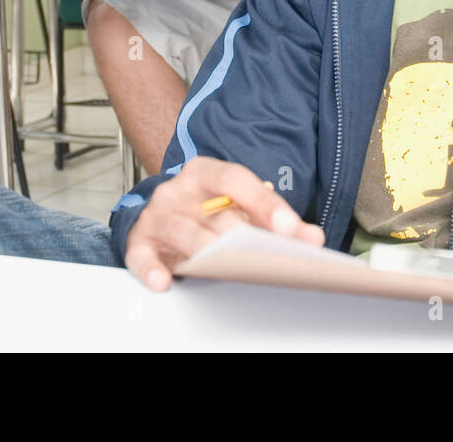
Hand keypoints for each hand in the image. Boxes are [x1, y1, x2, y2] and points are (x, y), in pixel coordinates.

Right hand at [124, 156, 323, 291]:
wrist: (165, 209)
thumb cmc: (207, 208)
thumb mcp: (239, 204)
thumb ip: (276, 220)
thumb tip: (312, 238)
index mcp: (205, 172)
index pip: (235, 179)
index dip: (264, 203)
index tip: (288, 227)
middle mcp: (178, 189)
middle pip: (214, 213)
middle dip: (244, 236)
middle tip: (267, 255)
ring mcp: (158, 214)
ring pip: (185, 233)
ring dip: (206, 251)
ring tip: (226, 266)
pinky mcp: (141, 240)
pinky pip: (142, 255)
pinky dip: (151, 269)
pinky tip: (164, 280)